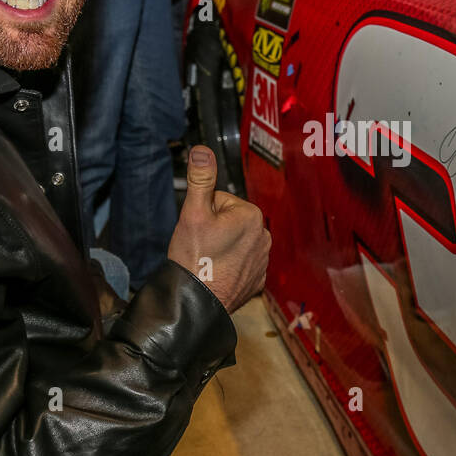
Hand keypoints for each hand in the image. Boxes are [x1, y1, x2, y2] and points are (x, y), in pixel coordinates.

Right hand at [167, 145, 269, 313]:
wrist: (196, 304)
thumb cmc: (194, 260)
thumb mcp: (192, 213)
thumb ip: (200, 179)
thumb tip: (202, 151)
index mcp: (251, 216)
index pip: (220, 201)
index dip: (204, 214)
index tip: (199, 232)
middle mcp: (264, 237)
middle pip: (229, 221)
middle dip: (213, 230)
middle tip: (200, 247)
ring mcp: (262, 260)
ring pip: (234, 242)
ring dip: (220, 248)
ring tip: (207, 261)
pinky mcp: (257, 280)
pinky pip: (240, 263)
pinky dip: (228, 267)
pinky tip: (216, 274)